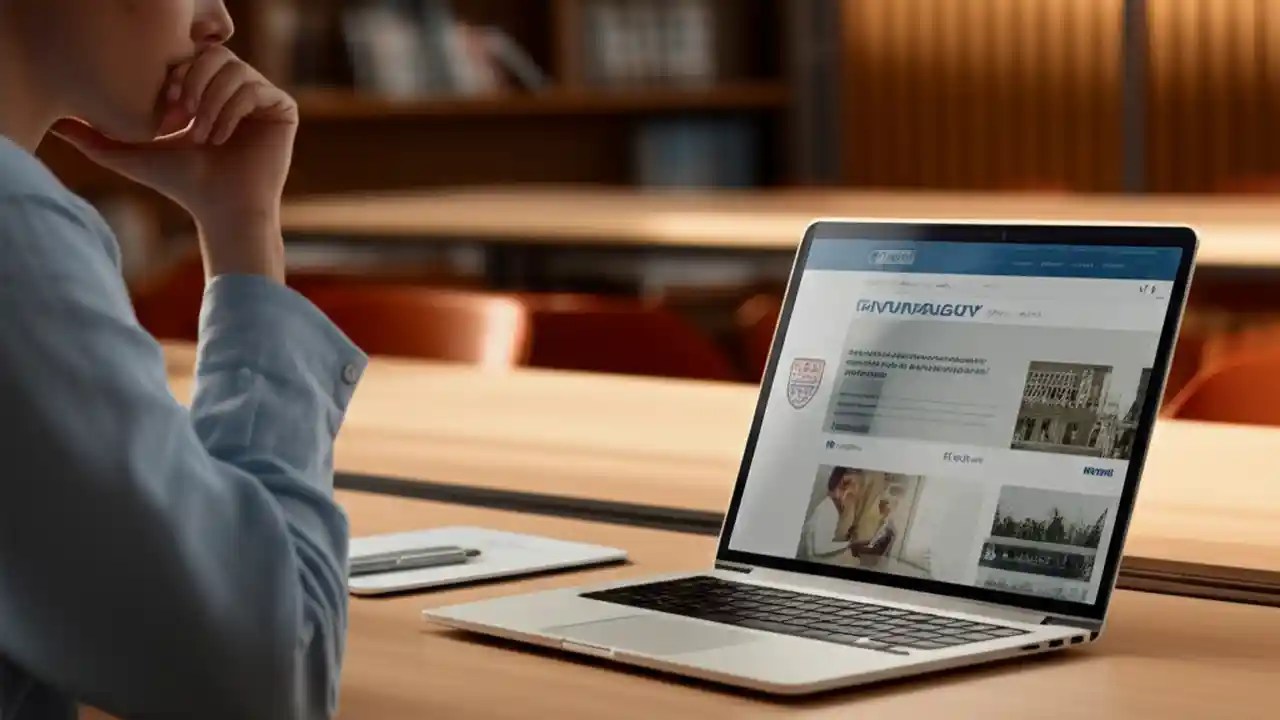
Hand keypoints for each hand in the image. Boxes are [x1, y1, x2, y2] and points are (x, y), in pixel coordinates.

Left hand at [54, 47, 297, 280]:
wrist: (221, 209)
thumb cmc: (182, 184)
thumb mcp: (131, 155)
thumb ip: (95, 138)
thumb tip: (56, 125)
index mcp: (209, 90)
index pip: (191, 55)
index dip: (175, 74)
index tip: (166, 109)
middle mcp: (238, 90)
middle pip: (214, 53)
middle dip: (192, 83)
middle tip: (182, 118)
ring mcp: (262, 98)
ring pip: (234, 68)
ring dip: (211, 101)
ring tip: (202, 135)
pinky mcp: (283, 109)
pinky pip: (255, 87)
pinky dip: (232, 110)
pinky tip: (222, 138)